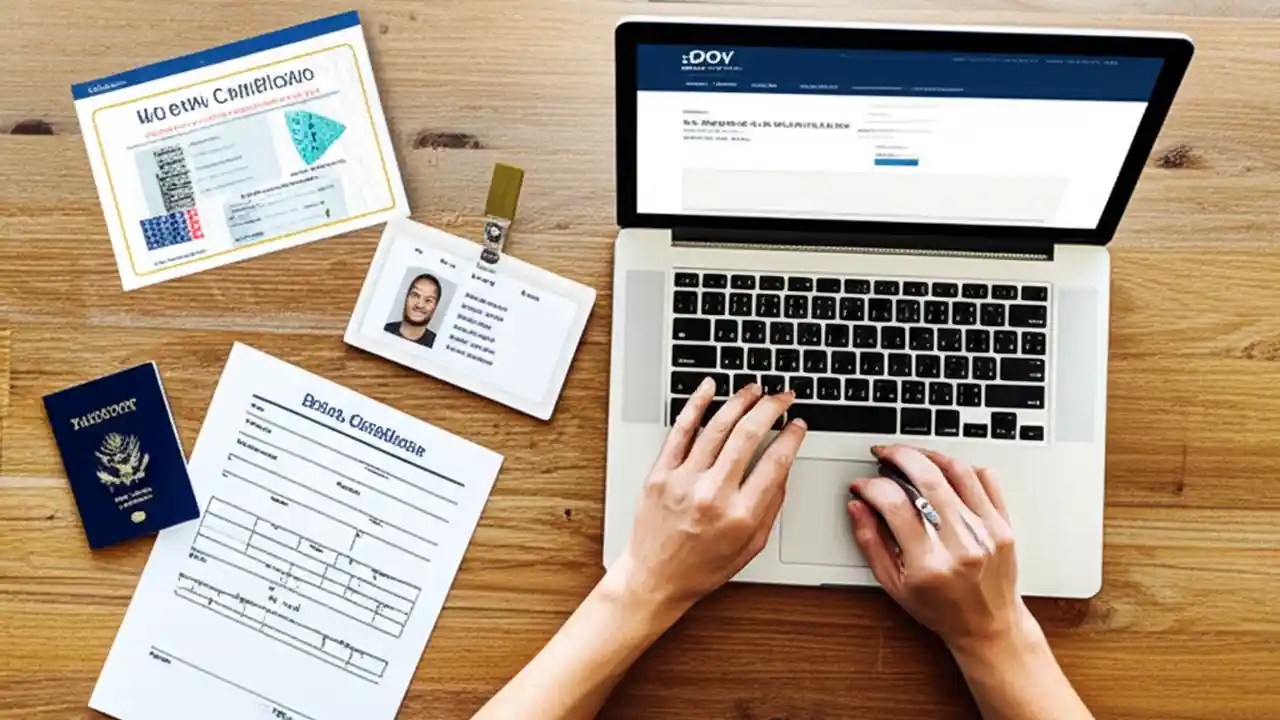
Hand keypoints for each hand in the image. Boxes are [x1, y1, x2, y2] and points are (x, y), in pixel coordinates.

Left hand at [606, 378, 806, 615]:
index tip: (798, 424)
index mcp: (740, 515)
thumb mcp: (752, 545)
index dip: (792, 436)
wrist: (655, 579)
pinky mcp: (660, 474)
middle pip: (748, 435)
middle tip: (782, 397)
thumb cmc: (703, 567)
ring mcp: (683, 481)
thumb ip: (772, 505)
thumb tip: (785, 466)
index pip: (776, 461)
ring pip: (716, 427)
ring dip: (740, 401)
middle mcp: (712, 494)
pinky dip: (695, 404)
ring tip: (754, 389)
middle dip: (771, 408)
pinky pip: (679, 431)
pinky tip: (709, 388)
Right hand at [847, 445, 1039, 655]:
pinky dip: (963, 467)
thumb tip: (857, 506)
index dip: (872, 487)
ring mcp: (986, 532)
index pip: (894, 505)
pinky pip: (986, 479)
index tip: (862, 485)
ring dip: (929, 455)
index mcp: (928, 564)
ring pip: (957, 472)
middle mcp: (960, 545)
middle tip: (885, 454)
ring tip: (913, 456)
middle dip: (900, 456)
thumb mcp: (893, 585)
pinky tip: (946, 470)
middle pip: (928, 478)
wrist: (988, 626)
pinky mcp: (1003, 525)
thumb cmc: (940, 609)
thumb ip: (871, 542)